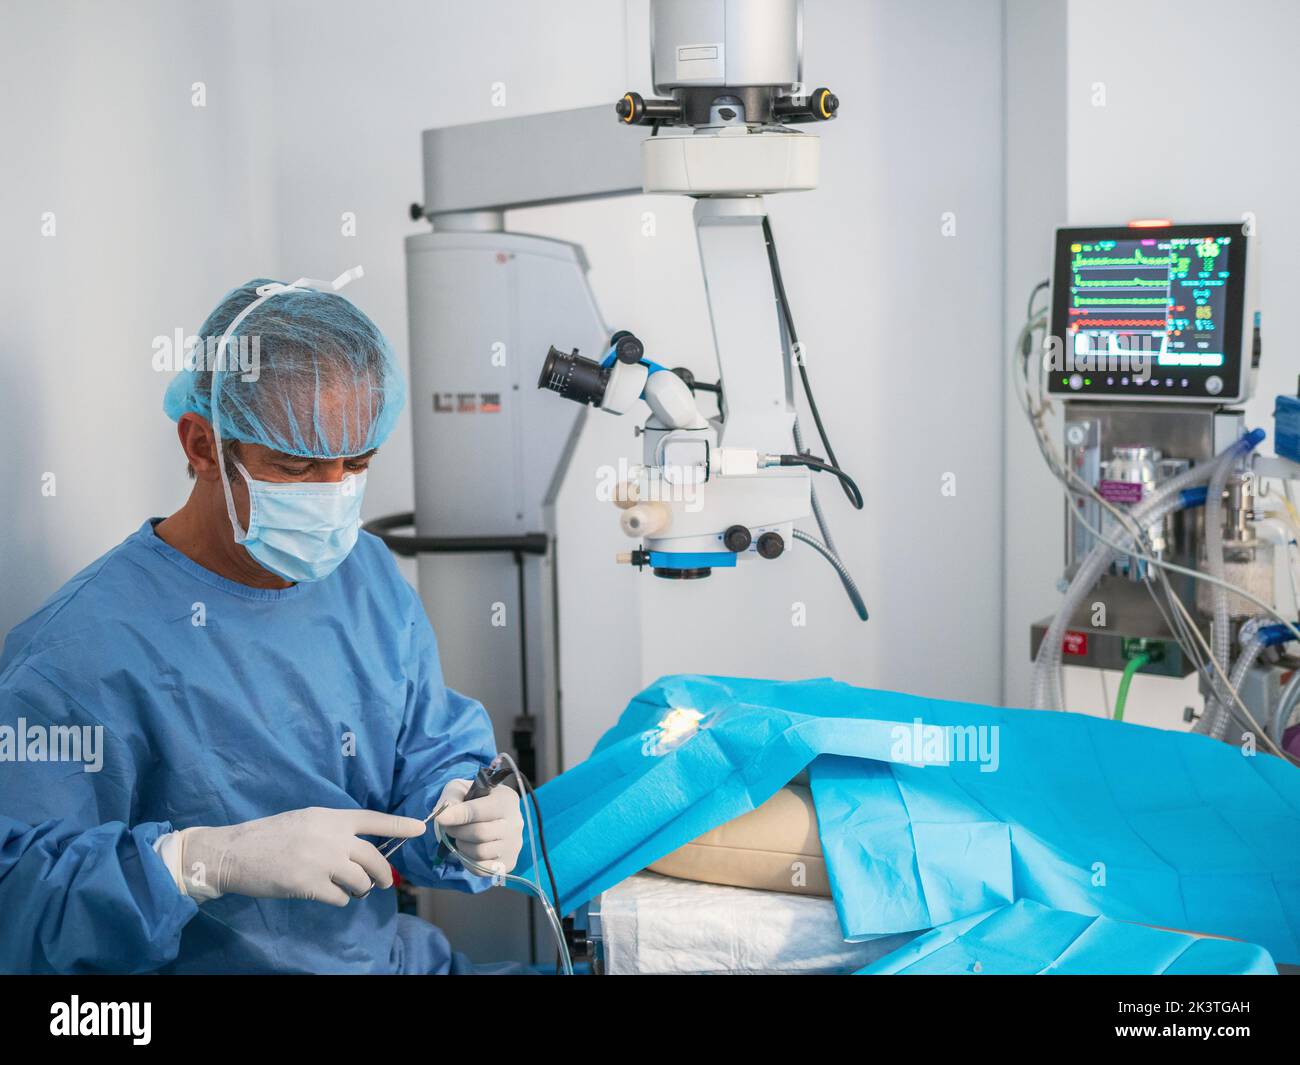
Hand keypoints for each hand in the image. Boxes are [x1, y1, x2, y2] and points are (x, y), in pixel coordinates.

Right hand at [179, 807, 426, 905]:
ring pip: (361, 881)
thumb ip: (332, 830)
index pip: (373, 820)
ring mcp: (323, 862)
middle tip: (384, 882)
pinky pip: (340, 898)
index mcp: (331, 817)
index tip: (420, 828)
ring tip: (352, 890)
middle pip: (374, 858)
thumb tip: (357, 847)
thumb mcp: (305, 820)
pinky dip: (339, 900)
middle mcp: (332, 837)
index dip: (399, 826)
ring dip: (360, 889)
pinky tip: (328, 896)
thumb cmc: (270, 835)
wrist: (236, 852)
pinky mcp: (311, 885)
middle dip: (383, 874)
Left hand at [434, 778, 523, 874]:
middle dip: (457, 831)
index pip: (479, 811)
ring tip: (461, 838)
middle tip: (449, 828)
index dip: (458, 815)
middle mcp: (515, 823)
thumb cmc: (476, 798)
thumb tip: (442, 814)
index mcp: (506, 799)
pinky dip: (468, 861)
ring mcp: (514, 845)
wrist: (495, 815)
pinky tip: (467, 850)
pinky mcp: (509, 863)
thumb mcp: (462, 788)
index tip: (440, 818)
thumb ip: (451, 797)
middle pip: (479, 833)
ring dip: (462, 846)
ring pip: (480, 852)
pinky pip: (481, 869)